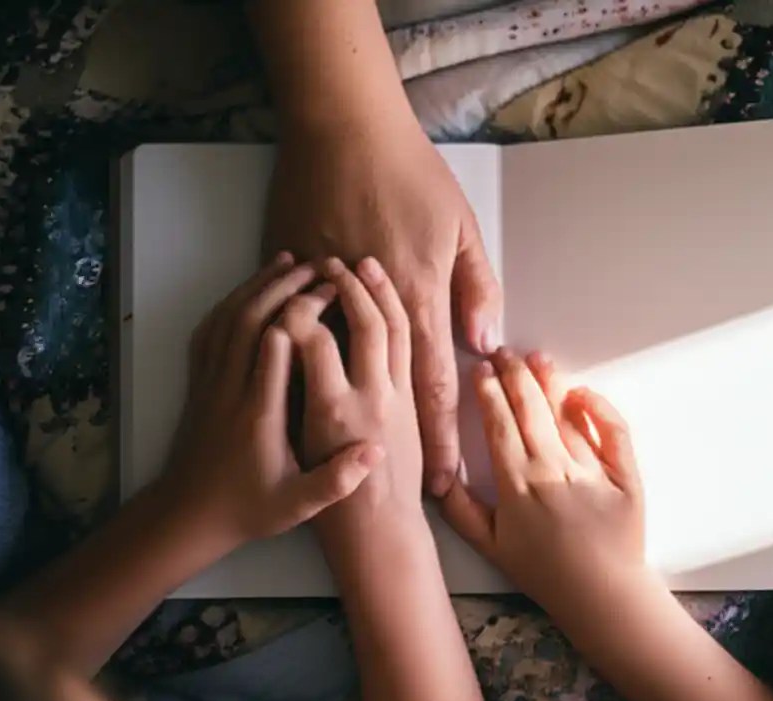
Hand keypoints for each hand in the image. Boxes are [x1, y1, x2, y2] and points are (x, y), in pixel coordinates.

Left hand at [164, 253, 381, 545]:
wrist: (186, 518)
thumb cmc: (248, 509)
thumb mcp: (297, 505)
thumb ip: (336, 480)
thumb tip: (376, 451)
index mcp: (259, 416)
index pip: (276, 346)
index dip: (303, 311)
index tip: (335, 291)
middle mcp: (231, 391)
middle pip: (252, 320)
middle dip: (285, 287)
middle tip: (321, 267)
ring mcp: (210, 384)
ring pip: (229, 319)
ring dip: (258, 286)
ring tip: (290, 263)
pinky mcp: (200, 384)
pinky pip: (211, 331)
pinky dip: (231, 302)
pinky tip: (251, 289)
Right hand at [264, 122, 501, 497]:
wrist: (341, 129)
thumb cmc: (409, 175)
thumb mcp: (460, 227)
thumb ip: (474, 288)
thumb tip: (481, 345)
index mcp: (418, 298)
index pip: (434, 386)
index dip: (440, 439)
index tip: (443, 482)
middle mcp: (369, 311)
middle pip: (386, 394)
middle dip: (399, 449)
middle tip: (406, 498)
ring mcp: (324, 299)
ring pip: (334, 373)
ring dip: (344, 421)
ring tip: (353, 467)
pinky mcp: (291, 281)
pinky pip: (297, 337)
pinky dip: (302, 373)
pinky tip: (303, 408)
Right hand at [441, 349, 646, 619]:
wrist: (601, 594)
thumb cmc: (544, 571)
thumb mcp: (491, 546)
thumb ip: (460, 510)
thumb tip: (437, 475)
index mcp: (517, 485)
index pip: (499, 424)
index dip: (489, 391)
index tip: (480, 369)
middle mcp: (552, 472)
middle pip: (530, 408)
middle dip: (514, 374)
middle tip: (503, 352)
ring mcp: (591, 471)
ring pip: (566, 414)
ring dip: (549, 381)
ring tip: (536, 359)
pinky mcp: (625, 474)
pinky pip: (613, 431)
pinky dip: (598, 407)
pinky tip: (581, 391)